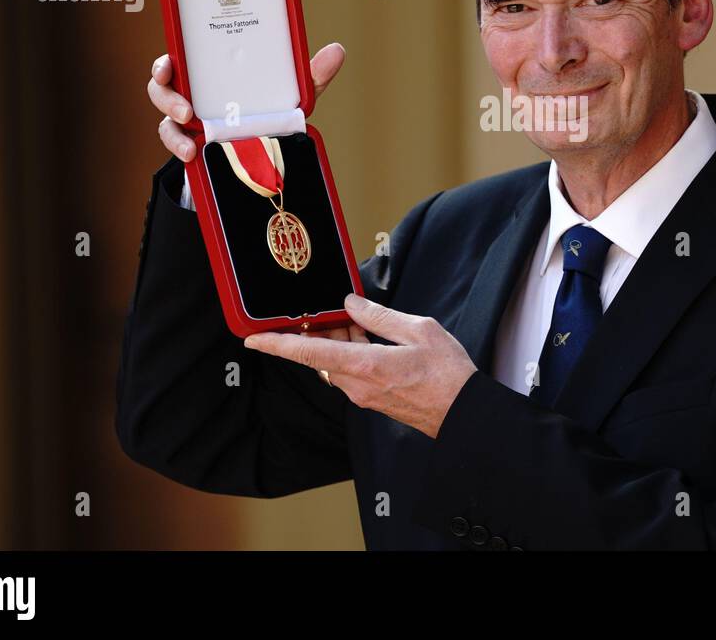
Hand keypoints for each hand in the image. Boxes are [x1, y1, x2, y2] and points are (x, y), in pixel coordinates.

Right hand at [148, 41, 345, 161]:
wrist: (261, 156)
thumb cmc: (268, 113)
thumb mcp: (287, 95)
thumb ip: (310, 77)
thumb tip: (337, 50)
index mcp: (209, 75)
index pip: (178, 61)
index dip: (166, 62)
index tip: (169, 64)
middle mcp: (192, 95)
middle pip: (161, 87)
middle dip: (165, 95)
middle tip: (185, 109)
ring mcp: (187, 122)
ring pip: (164, 120)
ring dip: (171, 129)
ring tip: (189, 143)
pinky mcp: (189, 145)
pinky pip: (175, 145)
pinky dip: (180, 149)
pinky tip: (192, 155)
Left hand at [243, 294, 478, 439]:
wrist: (463, 412)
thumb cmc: (447, 374)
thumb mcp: (418, 330)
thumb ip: (380, 316)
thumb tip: (353, 304)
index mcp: (364, 365)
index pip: (309, 353)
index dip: (277, 344)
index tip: (252, 339)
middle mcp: (357, 384)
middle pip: (320, 355)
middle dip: (317, 331)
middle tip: (326, 308)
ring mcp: (364, 395)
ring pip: (335, 362)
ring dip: (337, 340)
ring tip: (354, 318)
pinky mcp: (373, 398)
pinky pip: (350, 371)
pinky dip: (351, 351)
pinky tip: (367, 335)